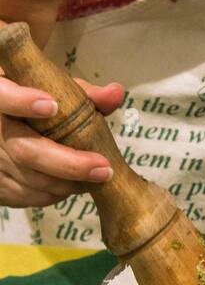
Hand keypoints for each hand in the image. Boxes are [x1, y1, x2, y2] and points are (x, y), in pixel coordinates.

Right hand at [0, 72, 123, 207]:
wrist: (3, 125)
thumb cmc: (31, 100)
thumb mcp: (50, 88)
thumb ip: (83, 91)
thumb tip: (115, 94)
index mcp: (1, 94)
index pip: (2, 97)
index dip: (22, 102)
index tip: (51, 106)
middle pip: (24, 150)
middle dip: (68, 163)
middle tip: (103, 168)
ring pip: (28, 178)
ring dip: (67, 183)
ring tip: (97, 177)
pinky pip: (24, 195)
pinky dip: (53, 193)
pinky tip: (74, 185)